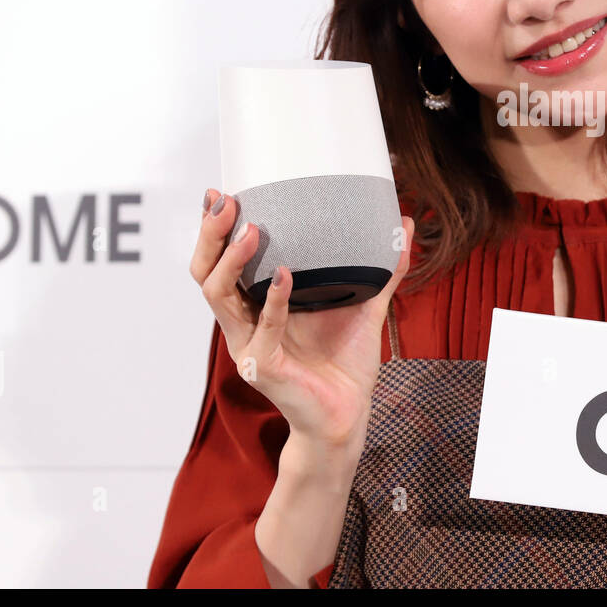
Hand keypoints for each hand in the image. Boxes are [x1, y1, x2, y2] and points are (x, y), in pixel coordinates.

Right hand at [191, 189, 412, 448]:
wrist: (348, 414)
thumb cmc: (345, 363)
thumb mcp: (365, 304)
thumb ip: (381, 267)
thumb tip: (400, 223)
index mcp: (256, 305)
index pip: (220, 261)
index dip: (214, 228)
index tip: (220, 192)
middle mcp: (244, 322)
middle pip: (205, 273)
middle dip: (211, 234)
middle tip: (226, 201)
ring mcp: (249, 344)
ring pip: (219, 296)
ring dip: (233, 260)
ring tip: (253, 229)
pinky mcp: (263, 366)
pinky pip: (264, 328)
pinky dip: (274, 300)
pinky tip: (286, 275)